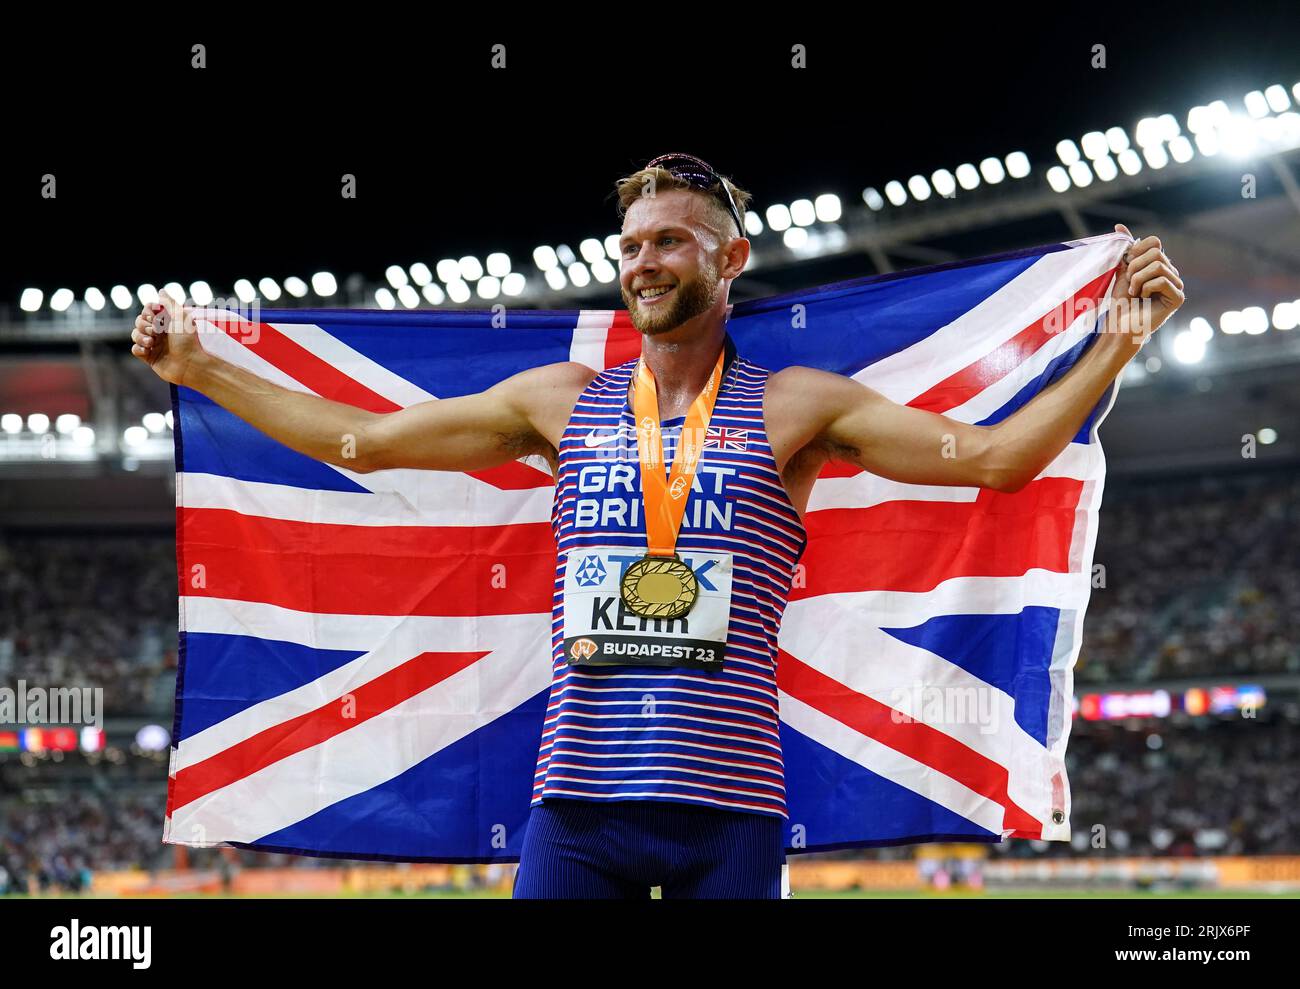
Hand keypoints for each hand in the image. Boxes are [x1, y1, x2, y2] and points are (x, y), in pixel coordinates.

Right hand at [130, 290, 204, 385]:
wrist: (190, 365)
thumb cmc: (187, 341)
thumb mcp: (181, 317)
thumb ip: (170, 303)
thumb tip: (161, 291)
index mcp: (167, 322)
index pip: (147, 310)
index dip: (147, 312)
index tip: (155, 316)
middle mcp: (160, 332)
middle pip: (139, 321)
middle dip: (144, 325)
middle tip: (156, 331)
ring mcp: (154, 345)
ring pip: (135, 335)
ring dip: (141, 337)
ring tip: (152, 343)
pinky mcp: (150, 357)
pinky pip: (135, 349)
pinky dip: (139, 348)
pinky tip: (148, 351)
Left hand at [1108, 224, 1184, 342]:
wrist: (1120, 325)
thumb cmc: (1120, 301)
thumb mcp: (1121, 270)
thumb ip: (1124, 250)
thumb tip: (1119, 226)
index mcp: (1159, 263)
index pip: (1154, 241)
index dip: (1136, 251)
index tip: (1126, 266)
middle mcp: (1171, 272)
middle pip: (1156, 252)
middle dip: (1135, 267)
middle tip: (1130, 283)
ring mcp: (1177, 284)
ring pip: (1158, 265)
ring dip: (1138, 278)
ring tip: (1134, 292)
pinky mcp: (1178, 297)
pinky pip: (1162, 280)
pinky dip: (1146, 288)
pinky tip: (1142, 298)